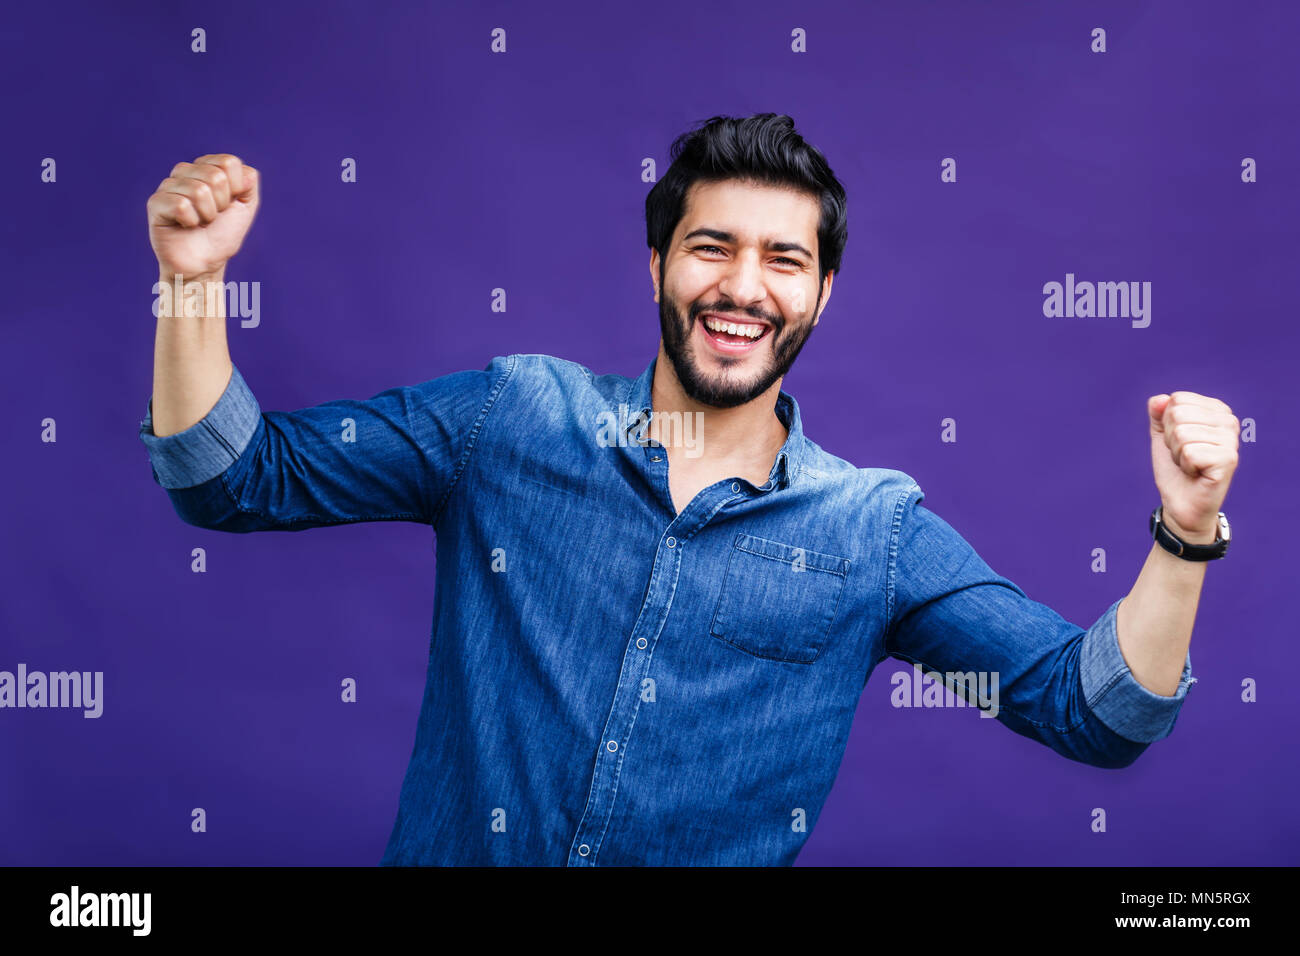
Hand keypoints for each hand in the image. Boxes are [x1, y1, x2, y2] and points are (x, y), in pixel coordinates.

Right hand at [147, 153, 259, 279]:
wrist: (205, 262)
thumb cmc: (223, 233)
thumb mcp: (246, 206)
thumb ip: (249, 182)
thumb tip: (243, 172)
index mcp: (207, 167)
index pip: (229, 163)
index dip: (235, 189)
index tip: (228, 204)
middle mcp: (186, 171)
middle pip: (216, 176)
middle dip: (221, 204)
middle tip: (212, 217)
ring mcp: (169, 185)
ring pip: (199, 191)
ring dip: (207, 214)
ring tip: (199, 222)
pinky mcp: (156, 202)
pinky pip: (181, 205)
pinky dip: (190, 221)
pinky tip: (185, 226)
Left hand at [1148, 392, 1239, 542]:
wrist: (1181, 502)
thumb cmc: (1175, 467)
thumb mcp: (1162, 435)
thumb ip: (1158, 414)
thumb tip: (1159, 399)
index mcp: (1216, 410)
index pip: (1177, 399)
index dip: (1167, 424)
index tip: (1179, 442)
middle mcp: (1229, 421)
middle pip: (1178, 414)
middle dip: (1171, 439)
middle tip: (1183, 456)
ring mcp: (1231, 440)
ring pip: (1182, 433)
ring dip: (1178, 454)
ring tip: (1190, 465)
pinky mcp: (1228, 459)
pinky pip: (1189, 452)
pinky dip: (1185, 465)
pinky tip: (1196, 473)